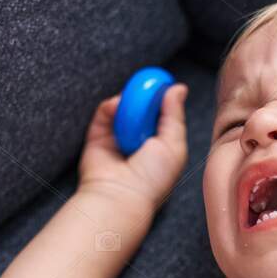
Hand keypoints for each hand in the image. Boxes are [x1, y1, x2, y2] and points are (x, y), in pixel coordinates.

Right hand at [78, 84, 188, 210]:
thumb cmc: (153, 177)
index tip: (163, 84)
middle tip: (147, 87)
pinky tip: (117, 107)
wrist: (121, 194)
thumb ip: (174, 115)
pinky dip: (111, 106)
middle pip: (143, 107)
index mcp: (162, 145)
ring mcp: (119, 138)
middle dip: (145, 96)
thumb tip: (178, 87)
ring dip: (129, 101)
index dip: (163, 99)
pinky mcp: (98, 136)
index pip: (164, 115)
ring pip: (124, 107)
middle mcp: (140, 141)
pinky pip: (105, 112)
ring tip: (133, 105)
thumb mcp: (174, 144)